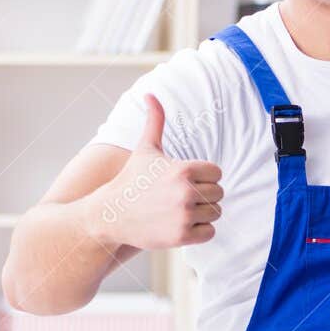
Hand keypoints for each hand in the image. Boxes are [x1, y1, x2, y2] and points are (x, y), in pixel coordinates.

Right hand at [95, 95, 221, 248]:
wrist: (111, 214)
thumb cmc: (132, 180)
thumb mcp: (145, 149)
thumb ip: (155, 121)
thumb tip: (150, 94)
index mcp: (183, 169)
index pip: (217, 173)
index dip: (204, 177)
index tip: (185, 181)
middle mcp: (186, 192)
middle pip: (218, 194)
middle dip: (204, 196)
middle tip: (181, 198)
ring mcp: (184, 215)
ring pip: (215, 213)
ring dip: (202, 213)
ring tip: (180, 210)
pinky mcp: (182, 236)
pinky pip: (209, 232)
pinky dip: (199, 230)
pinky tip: (180, 224)